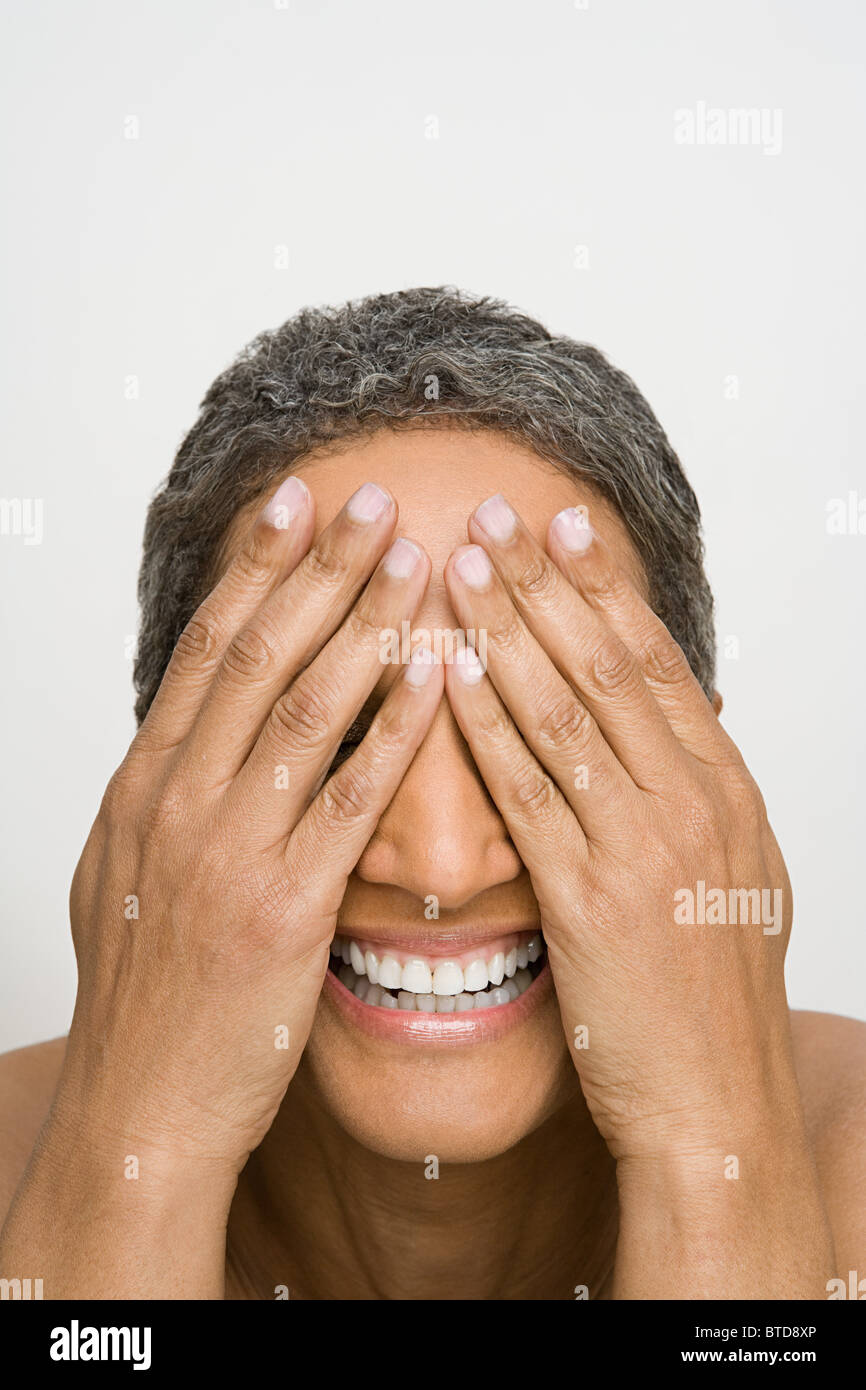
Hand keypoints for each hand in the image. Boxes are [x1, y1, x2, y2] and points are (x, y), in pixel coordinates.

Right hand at [58, 478, 442, 1177]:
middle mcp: (179, 800)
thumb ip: (170, 795)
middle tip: (370, 497)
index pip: (206, 648)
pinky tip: (441, 677)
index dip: (254, 566)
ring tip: (417, 560)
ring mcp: (229, 850)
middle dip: (318, 567)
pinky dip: (397, 731)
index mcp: (144, 784)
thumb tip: (196, 730)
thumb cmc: (147, 996)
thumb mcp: (130, 873)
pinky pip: (349, 801)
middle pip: (256, 654)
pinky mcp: (284, 908)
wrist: (141, 1108)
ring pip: (303, 708)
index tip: (294, 501)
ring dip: (364, 624)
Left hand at [443, 493, 796, 1161]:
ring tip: (458, 565)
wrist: (717, 1106)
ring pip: (565, 711)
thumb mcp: (732, 880)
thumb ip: (697, 798)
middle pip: (608, 665)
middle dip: (545, 583)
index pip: (657, 663)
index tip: (563, 524)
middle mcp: (692, 803)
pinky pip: (526, 792)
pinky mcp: (591, 899)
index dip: (605, 587)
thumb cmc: (713, 999)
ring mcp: (645, 846)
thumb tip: (674, 725)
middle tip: (497, 514)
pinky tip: (443, 675)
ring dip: (505, 631)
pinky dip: (482, 724)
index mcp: (726, 791)